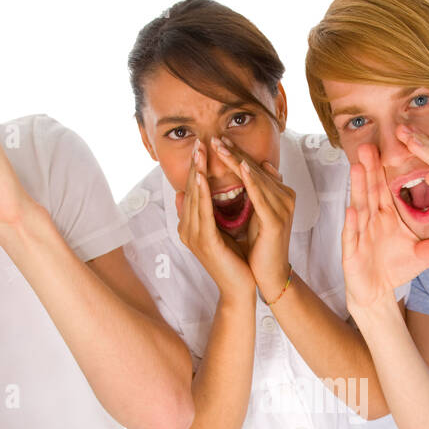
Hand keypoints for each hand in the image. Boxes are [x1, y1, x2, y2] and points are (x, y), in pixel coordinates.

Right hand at [174, 139, 255, 301]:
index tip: (203, 146)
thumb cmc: (236, 259)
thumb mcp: (224, 229)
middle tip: (200, 141)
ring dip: (197, 172)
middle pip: (190, 190)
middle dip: (195, 164)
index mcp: (191, 225)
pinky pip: (202, 212)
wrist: (241, 288)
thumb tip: (212, 190)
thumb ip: (216, 210)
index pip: (193, 191)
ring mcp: (193, 236)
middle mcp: (187, 229)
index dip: (197, 168)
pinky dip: (202, 193)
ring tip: (200, 151)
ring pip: (194, 197)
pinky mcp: (204, 242)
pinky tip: (203, 177)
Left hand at [211, 136, 295, 301]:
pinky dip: (250, 180)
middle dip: (234, 152)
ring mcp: (283, 208)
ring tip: (220, 145)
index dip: (236, 154)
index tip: (217, 141)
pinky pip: (261, 196)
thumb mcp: (252, 215)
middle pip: (255, 169)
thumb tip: (247, 170)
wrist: (268, 275)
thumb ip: (249, 193)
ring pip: (256, 178)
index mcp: (279, 194)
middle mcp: (285, 197)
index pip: (254, 169)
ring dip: (237, 160)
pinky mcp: (277, 220)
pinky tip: (240, 166)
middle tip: (214, 137)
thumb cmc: (258, 247)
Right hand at [342, 142, 428, 315]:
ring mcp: (359, 235)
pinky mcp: (351, 253)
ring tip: (357, 167)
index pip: (387, 187)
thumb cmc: (395, 269)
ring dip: (357, 188)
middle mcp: (371, 220)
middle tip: (368, 145)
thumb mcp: (423, 254)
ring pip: (359, 207)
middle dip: (369, 168)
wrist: (376, 293)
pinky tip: (352, 211)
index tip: (392, 147)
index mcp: (386, 216)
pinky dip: (352, 224)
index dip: (387, 167)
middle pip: (371, 190)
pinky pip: (352, 237)